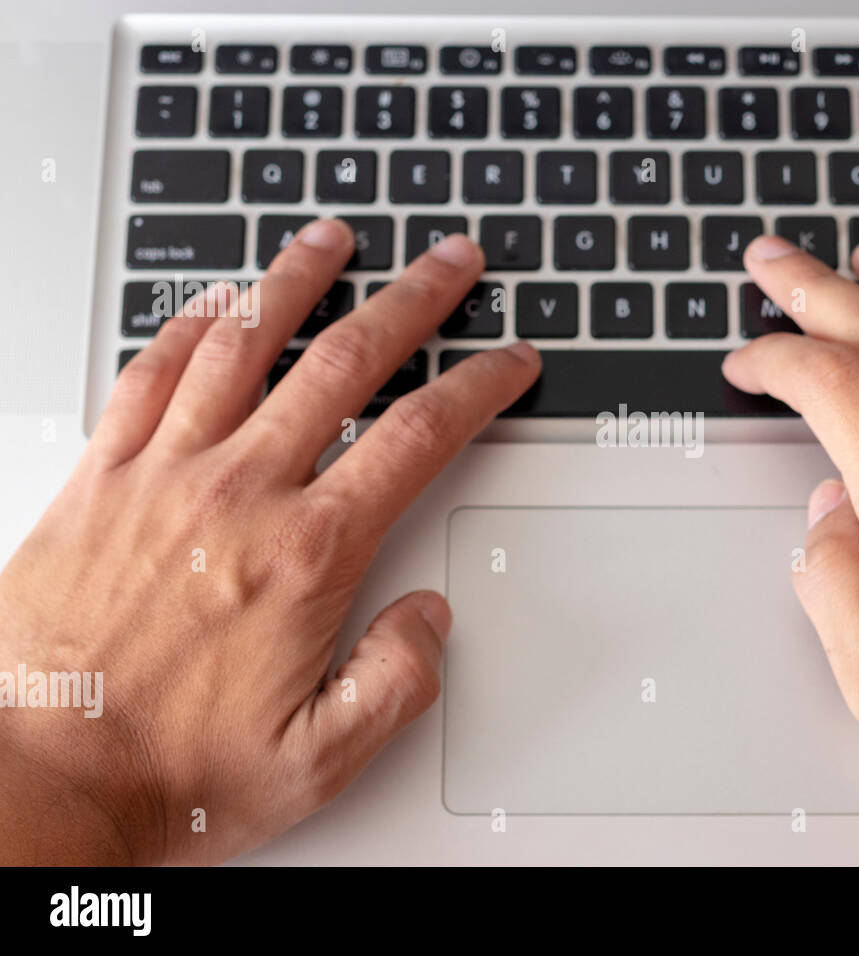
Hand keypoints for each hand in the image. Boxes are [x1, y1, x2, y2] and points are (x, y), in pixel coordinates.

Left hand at [0, 221, 538, 863]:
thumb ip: (395, 684)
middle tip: (451, 261)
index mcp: (305, 553)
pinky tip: (218, 302)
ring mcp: (163, 475)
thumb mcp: (318, 761)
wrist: (38, 779)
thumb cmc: (170, 770)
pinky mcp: (100, 480)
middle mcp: (238, 494)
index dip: (479, 385)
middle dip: (415, 300)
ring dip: (299, 281)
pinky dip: (190, 324)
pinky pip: (150, 372)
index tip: (509, 363)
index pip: (419, 436)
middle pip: (347, 362)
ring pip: (246, 343)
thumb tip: (430, 617)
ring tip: (333, 239)